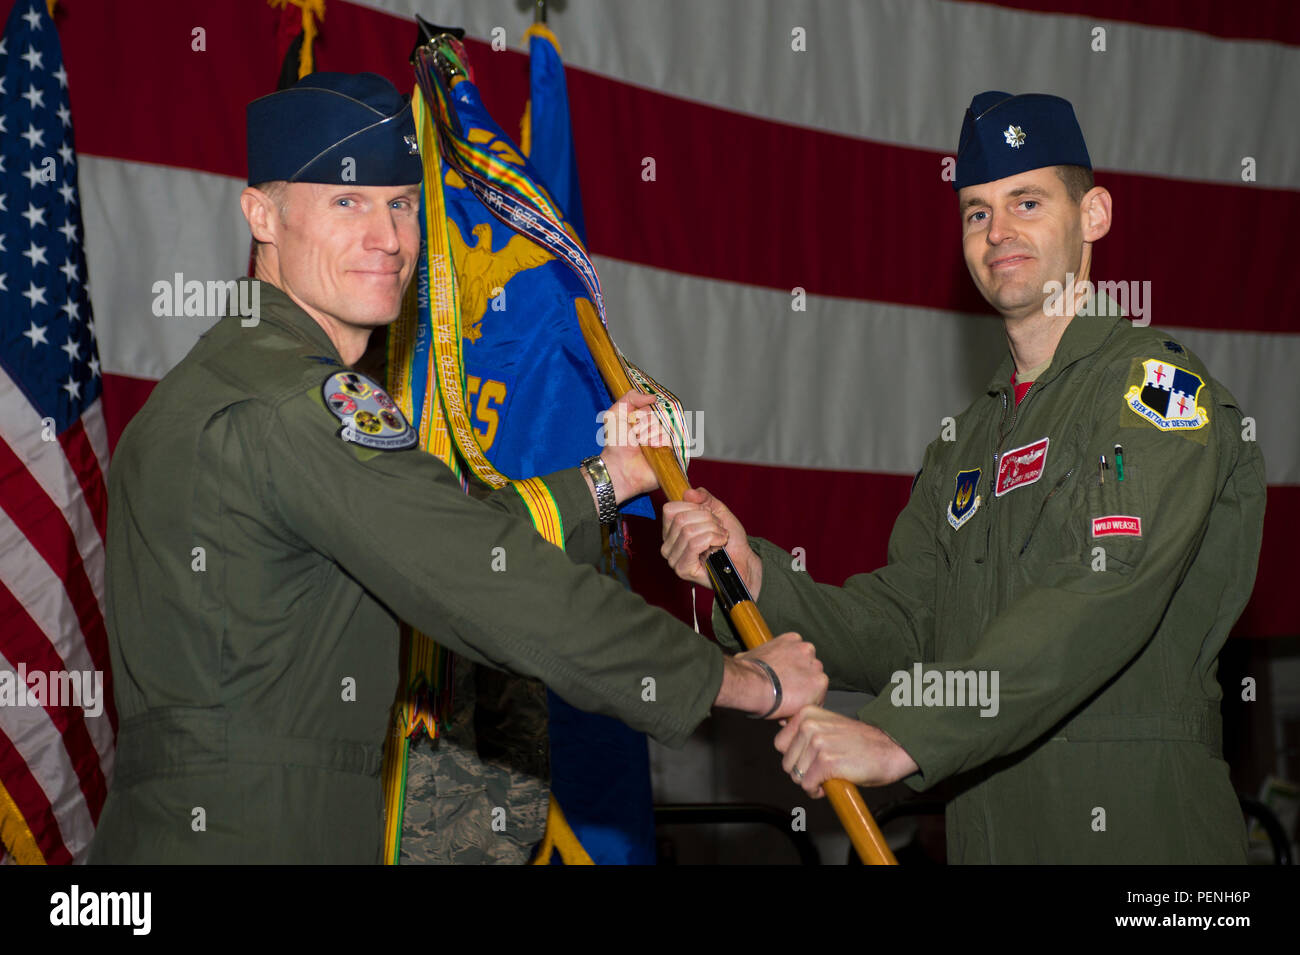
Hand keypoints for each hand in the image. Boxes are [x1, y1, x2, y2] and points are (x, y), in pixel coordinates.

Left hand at [599, 389, 670, 502]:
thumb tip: (653, 397)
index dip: (643, 411)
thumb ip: (631, 397)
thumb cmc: (615, 444)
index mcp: (643, 419)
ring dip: (650, 434)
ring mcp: (662, 441)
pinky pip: (672, 440)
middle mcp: (654, 428)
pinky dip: (659, 442)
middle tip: (634, 434)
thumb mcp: (615, 413)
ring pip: (664, 427)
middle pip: (659, 415)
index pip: (653, 406)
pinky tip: (650, 448)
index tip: (633, 418)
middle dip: (644, 424)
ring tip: (640, 444)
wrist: (618, 467)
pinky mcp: (669, 453)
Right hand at [661, 487, 761, 596]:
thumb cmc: (731, 540)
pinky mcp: (682, 569)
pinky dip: (712, 539)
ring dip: (712, 530)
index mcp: (671, 531)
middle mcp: (667, 545)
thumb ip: (704, 499)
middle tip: (719, 527)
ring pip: (688, 531)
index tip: (710, 515)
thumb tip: (688, 493)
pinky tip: (720, 544)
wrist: (743, 561)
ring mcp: (673, 559)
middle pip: (680, 519)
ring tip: (722, 536)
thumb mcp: (718, 511)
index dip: (694, 507)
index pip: (670, 509)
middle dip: (707, 519)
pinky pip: (694, 544)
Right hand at [715, 632, 826, 718]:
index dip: (793, 672)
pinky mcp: (820, 682)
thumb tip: (747, 661)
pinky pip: (817, 698)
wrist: (753, 683)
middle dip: (801, 682)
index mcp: (792, 640)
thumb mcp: (750, 656)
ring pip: (815, 685)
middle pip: (810, 669)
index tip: (784, 682)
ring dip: (805, 695)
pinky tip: (792, 711)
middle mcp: (807, 649)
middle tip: (786, 695)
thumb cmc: (747, 671)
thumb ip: (759, 656)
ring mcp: (815, 665)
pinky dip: (807, 706)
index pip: (800, 657)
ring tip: (788, 706)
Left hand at [773, 706, 918, 796]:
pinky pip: (808, 785)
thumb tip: (781, 734)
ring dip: (811, 782)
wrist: (891, 749)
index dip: (796, 757)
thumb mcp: (827, 726)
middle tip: (823, 770)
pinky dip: (817, 791)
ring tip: (829, 776)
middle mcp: (809, 725)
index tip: (813, 759)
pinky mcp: (826, 761)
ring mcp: (817, 742)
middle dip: (802, 772)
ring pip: (796, 776)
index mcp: (807, 714)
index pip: (780, 744)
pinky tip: (832, 783)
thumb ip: (805, 729)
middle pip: (787, 762)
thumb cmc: (860, 743)